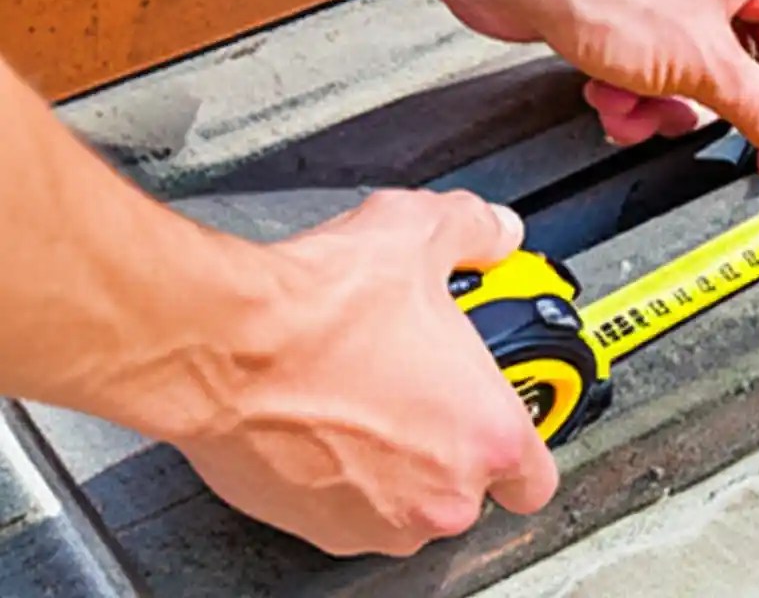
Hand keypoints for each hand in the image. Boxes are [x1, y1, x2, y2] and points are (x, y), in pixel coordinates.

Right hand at [170, 190, 555, 556]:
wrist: (221, 342)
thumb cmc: (320, 307)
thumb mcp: (419, 236)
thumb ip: (474, 232)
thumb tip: (494, 232)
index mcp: (486, 435)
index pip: (535, 480)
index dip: (519, 448)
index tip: (498, 421)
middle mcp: (440, 495)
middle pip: (467, 489)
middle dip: (447, 445)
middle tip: (419, 394)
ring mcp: (376, 521)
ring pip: (407, 505)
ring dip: (395, 465)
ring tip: (367, 400)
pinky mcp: (314, 528)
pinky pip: (346, 511)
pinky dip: (340, 475)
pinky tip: (324, 420)